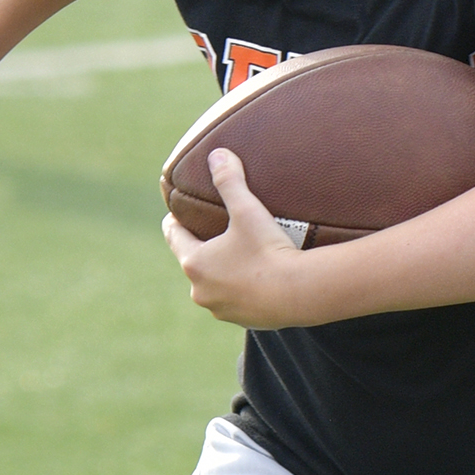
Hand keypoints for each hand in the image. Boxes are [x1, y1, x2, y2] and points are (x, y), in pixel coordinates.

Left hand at [162, 147, 309, 328]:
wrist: (300, 292)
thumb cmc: (268, 250)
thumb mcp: (248, 210)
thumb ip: (230, 180)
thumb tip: (217, 153)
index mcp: (195, 262)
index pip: (174, 236)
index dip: (176, 221)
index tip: (179, 214)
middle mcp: (201, 290)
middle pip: (193, 263)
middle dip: (202, 249)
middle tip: (216, 234)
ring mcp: (221, 309)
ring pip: (214, 286)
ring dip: (222, 273)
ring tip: (239, 259)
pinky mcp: (244, 321)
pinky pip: (236, 302)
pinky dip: (242, 291)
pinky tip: (257, 282)